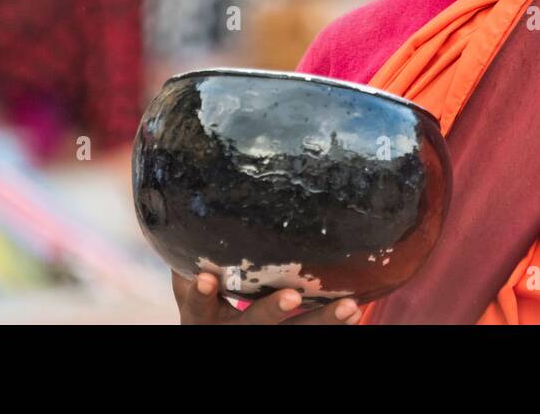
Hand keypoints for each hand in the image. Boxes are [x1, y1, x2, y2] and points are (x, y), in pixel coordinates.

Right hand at [172, 271, 361, 324]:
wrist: (213, 336)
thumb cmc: (204, 302)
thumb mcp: (189, 284)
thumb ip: (190, 255)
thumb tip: (183, 203)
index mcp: (203, 317)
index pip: (197, 306)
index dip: (199, 294)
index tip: (204, 279)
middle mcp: (231, 331)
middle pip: (253, 325)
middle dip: (270, 311)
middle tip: (291, 296)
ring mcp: (262, 337)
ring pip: (294, 333)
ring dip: (322, 321)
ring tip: (350, 306)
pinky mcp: (287, 337)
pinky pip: (311, 335)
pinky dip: (334, 324)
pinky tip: (355, 309)